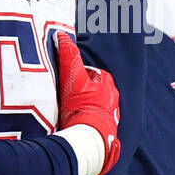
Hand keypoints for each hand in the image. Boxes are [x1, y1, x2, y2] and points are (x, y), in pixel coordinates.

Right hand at [56, 33, 120, 174]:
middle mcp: (112, 100)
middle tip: (69, 97)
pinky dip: (89, 122)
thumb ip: (68, 57)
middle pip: (96, 91)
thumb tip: (62, 35)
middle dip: (85, 92)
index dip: (78, 75)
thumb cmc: (81, 107)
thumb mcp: (73, 78)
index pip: (91, 74)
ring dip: (87, 108)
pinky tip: (78, 127)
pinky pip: (97, 123)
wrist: (88, 139)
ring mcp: (110, 117)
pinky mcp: (107, 133)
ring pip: (98, 107)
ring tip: (72, 113)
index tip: (68, 81)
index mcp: (107, 86)